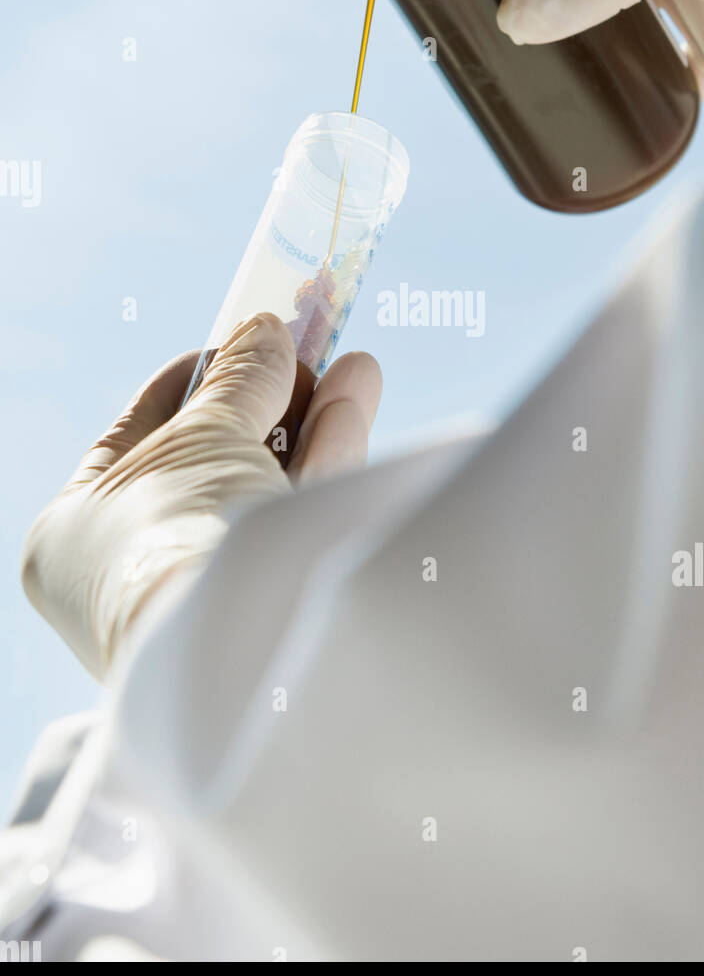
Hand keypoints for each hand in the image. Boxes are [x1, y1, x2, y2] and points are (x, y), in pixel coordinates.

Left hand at [21, 313, 381, 680]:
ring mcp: (204, 598)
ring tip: (355, 367)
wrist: (227, 640)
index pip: (132, 442)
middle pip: (209, 465)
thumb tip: (261, 336)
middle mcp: (134, 572)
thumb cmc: (178, 528)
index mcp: (75, 535)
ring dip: (310, 424)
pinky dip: (329, 459)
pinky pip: (296, 521)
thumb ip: (236, 381)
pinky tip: (356, 403)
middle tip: (305, 353)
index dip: (187, 387)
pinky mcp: (271, 611)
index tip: (235, 348)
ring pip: (263, 492)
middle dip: (265, 403)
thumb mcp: (203, 432)